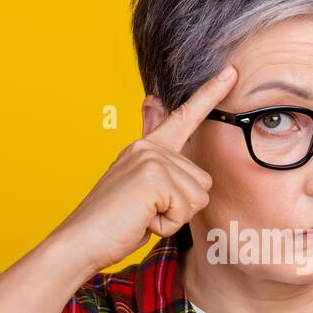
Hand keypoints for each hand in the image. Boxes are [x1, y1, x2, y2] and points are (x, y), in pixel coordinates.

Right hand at [50, 64, 236, 274]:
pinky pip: (185, 210)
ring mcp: (152, 160)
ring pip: (197, 197)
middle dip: (180, 208)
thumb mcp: (138, 185)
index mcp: (147, 147)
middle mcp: (150, 148)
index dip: (209, 95)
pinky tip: (142, 220)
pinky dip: (167, 226)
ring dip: (174, 217)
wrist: (81, 240)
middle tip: (146, 212)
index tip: (231, 72)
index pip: (184, 117)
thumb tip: (153, 108)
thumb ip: (155, 159)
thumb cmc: (112, 221)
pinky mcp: (154, 178)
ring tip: (142, 216)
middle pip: (202, 181)